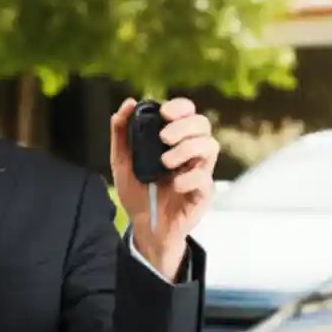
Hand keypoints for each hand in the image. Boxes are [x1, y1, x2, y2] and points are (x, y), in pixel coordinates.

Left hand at [110, 96, 219, 278]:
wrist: (144, 227)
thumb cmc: (138, 192)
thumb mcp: (122, 162)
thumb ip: (121, 134)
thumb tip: (127, 104)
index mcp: (175, 141)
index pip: (188, 113)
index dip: (180, 107)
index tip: (164, 113)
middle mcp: (191, 153)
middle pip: (203, 124)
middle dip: (184, 126)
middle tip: (164, 138)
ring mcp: (199, 172)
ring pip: (210, 147)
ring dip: (187, 149)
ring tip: (165, 162)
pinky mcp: (202, 194)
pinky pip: (205, 178)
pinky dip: (189, 177)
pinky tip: (174, 184)